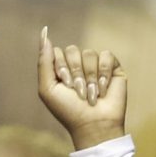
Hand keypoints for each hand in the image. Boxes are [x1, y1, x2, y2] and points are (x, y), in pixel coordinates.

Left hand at [38, 29, 126, 151]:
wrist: (93, 125)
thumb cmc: (69, 111)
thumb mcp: (47, 89)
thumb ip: (43, 61)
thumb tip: (45, 31)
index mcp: (62, 69)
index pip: (57, 52)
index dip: (61, 68)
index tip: (65, 87)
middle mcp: (78, 65)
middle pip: (73, 50)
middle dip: (75, 73)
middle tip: (78, 93)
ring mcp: (95, 65)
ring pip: (89, 53)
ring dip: (89, 78)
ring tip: (92, 96)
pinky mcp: (112, 67)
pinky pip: (106, 56)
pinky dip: (103, 74)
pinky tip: (103, 89)